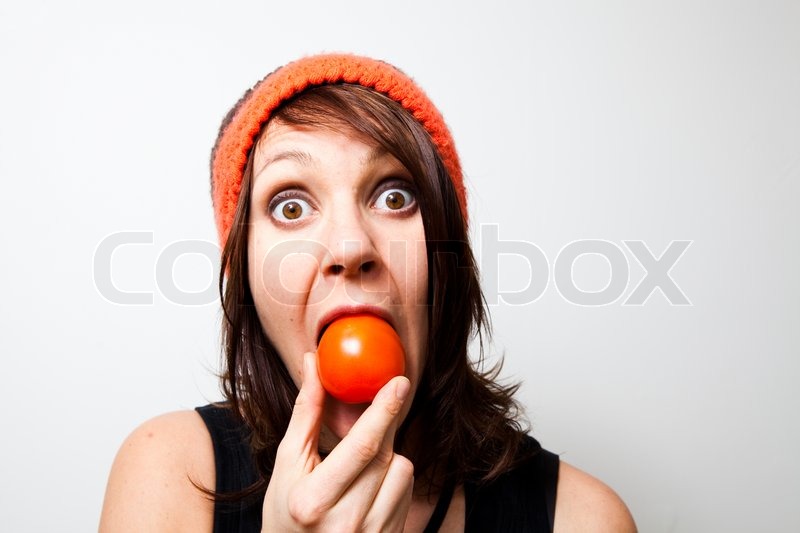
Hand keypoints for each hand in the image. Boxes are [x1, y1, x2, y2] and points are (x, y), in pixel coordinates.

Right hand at [262, 352, 413, 531]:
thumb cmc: (288, 513)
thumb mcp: (288, 465)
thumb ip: (306, 414)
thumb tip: (313, 365)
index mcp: (313, 501)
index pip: (361, 447)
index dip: (383, 411)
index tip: (399, 382)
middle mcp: (346, 522)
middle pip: (385, 455)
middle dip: (386, 423)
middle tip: (389, 398)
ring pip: (403, 471)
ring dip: (388, 457)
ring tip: (360, 468)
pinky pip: (408, 492)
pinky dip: (394, 480)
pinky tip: (370, 488)